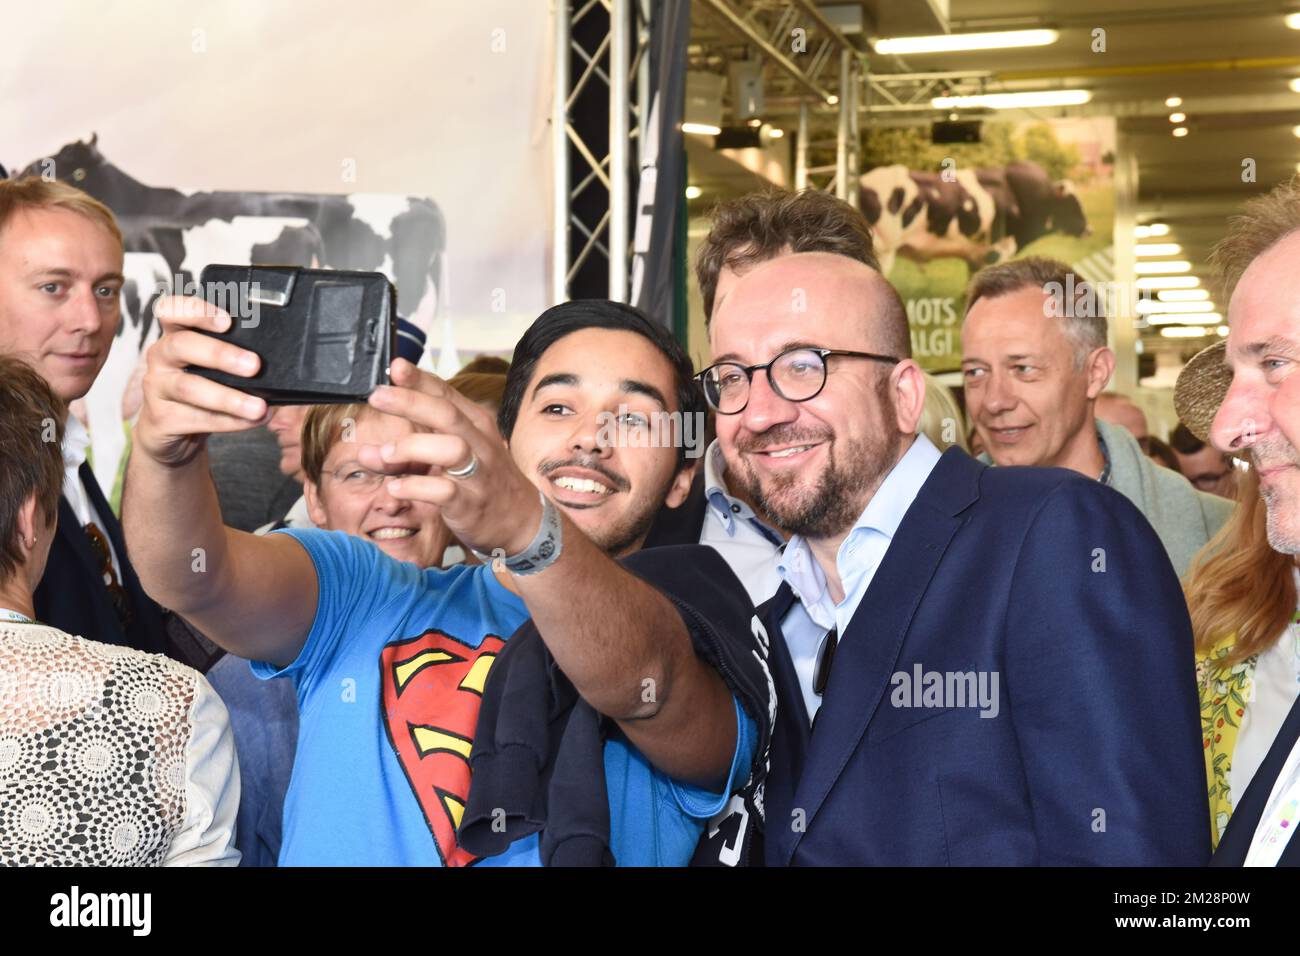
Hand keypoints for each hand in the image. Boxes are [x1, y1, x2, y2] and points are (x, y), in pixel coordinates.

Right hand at [135, 296, 267, 466]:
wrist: (174, 429)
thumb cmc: (203, 386)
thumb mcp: (213, 365)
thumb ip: (235, 353)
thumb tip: (280, 357)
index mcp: (175, 334)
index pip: (172, 310)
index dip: (197, 311)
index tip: (227, 321)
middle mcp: (161, 356)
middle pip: (182, 345)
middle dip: (219, 354)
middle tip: (254, 365)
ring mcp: (157, 387)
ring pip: (190, 388)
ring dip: (228, 398)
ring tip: (258, 407)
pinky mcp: (162, 418)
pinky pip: (197, 419)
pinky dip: (228, 421)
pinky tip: (251, 421)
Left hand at [362, 359, 542, 555]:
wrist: (519, 519)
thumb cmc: (480, 480)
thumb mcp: (451, 456)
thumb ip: (409, 451)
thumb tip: (366, 449)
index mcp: (474, 424)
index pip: (446, 394)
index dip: (419, 379)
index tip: (395, 366)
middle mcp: (479, 443)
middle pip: (447, 414)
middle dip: (411, 402)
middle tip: (378, 396)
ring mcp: (477, 473)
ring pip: (450, 448)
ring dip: (412, 447)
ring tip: (384, 454)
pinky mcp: (471, 503)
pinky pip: (444, 491)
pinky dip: (415, 487)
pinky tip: (395, 488)